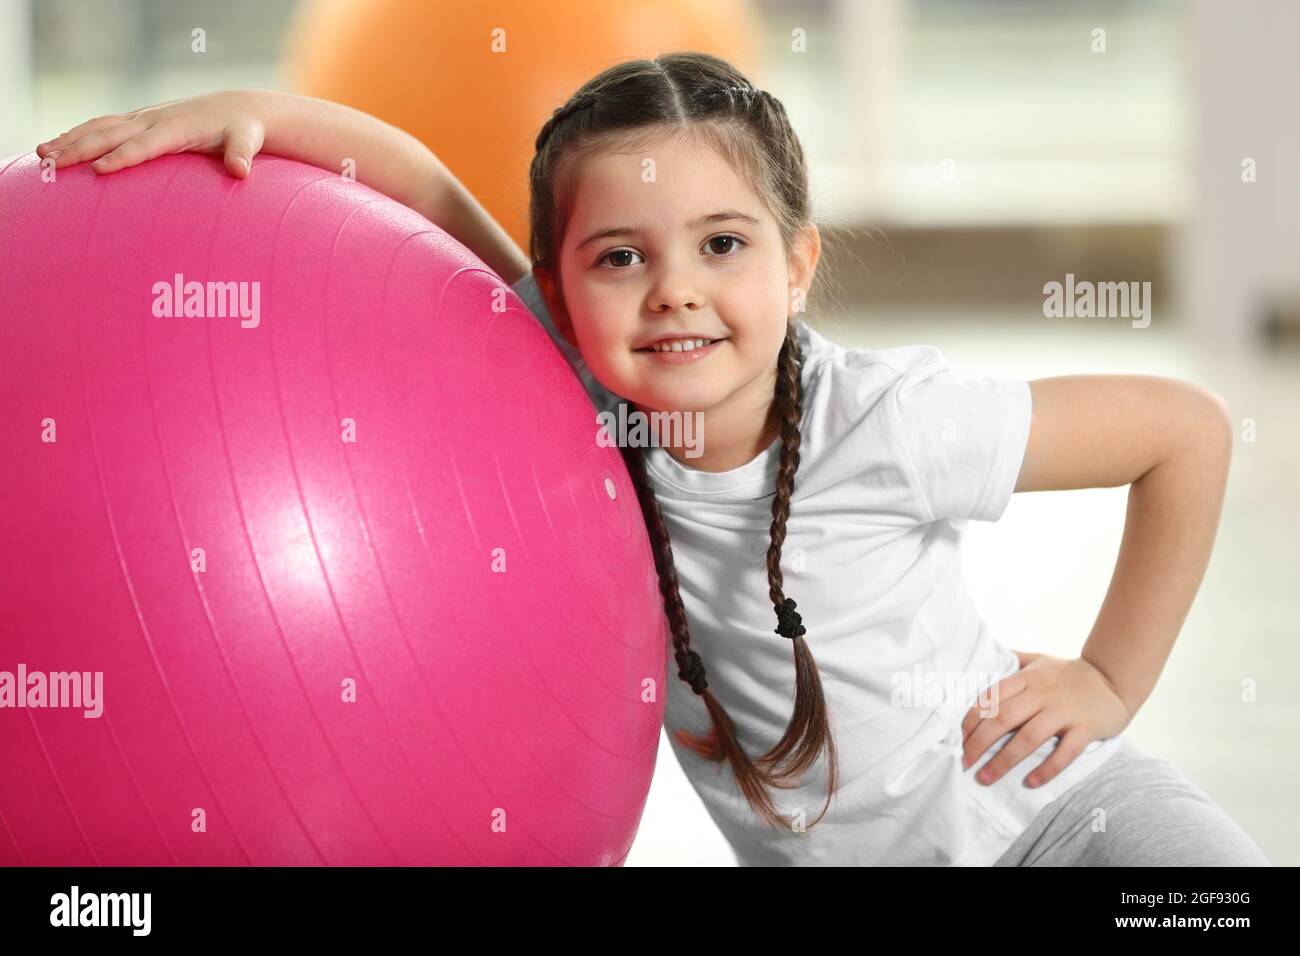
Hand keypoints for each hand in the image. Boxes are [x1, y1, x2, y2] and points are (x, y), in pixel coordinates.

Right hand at [35, 89, 267, 178]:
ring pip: (99, 128)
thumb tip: (241, 170)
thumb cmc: (241, 131)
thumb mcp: (247, 141)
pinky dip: (78, 134)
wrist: (236, 109)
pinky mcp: (138, 120)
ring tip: (42, 156)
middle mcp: (154, 120)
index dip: (121, 157)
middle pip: (110, 135)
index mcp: (176, 128)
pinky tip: (59, 147)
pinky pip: (103, 126)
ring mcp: (143, 118)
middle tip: (52, 165)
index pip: (144, 145)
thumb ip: (241, 154)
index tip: (98, 170)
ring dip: (69, 140)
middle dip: (80, 148)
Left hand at [960, 651, 1132, 788]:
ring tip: (986, 778)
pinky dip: (1047, 769)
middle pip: (1004, 719)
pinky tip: (1030, 782)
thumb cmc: (1069, 673)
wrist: (1114, 678)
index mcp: (1027, 678)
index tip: (957, 739)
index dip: (971, 719)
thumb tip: (985, 651)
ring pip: (1029, 738)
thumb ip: (1013, 660)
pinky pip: (1065, 752)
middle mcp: (1042, 693)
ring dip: (1004, 760)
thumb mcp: (1038, 660)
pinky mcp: (1085, 728)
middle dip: (979, 742)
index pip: (991, 698)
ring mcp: (1064, 711)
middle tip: (964, 763)